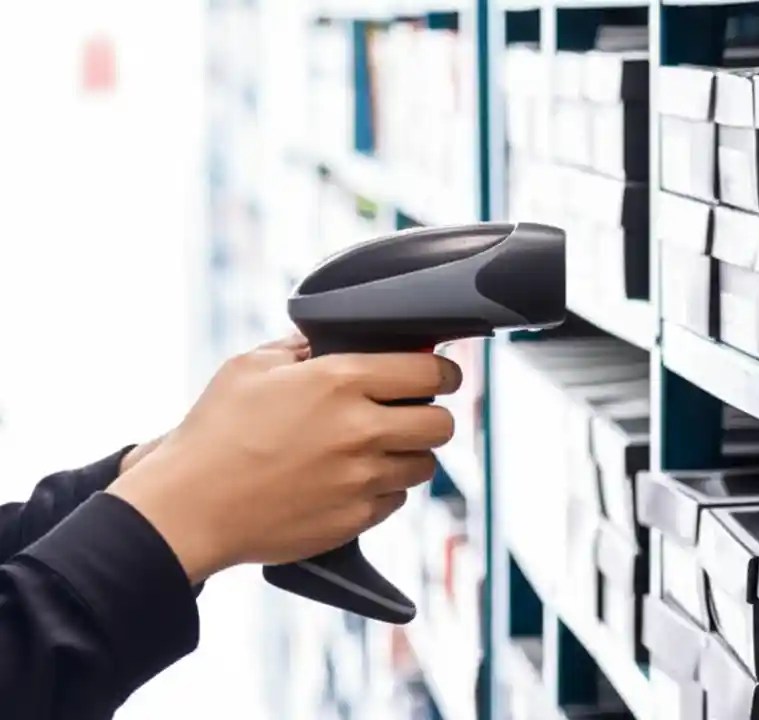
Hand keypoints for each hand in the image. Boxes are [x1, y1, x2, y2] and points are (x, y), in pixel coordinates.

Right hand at [108, 336, 460, 583]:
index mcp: (341, 380)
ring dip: (409, 455)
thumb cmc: (214, 433)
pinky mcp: (355, 518)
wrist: (189, 507)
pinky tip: (353, 481)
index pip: (429, 370)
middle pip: (442, 423)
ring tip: (379, 450)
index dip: (443, 370)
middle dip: (433, 415)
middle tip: (414, 414)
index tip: (441, 374)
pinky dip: (383, 490)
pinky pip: (395, 500)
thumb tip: (331, 339)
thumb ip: (303, 347)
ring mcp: (361, 478)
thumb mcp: (251, 366)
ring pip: (424, 464)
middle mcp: (361, 429)